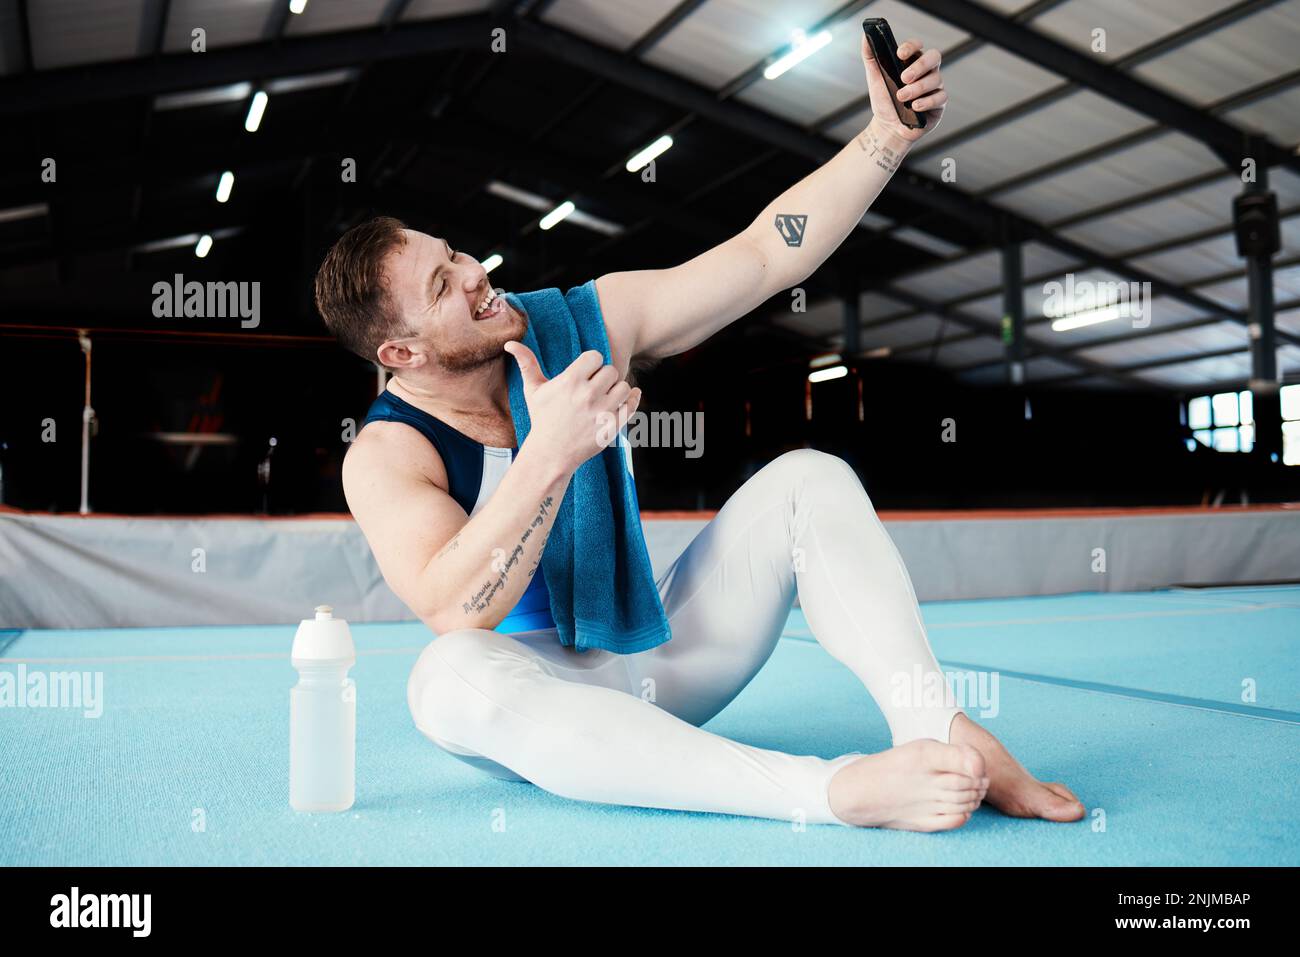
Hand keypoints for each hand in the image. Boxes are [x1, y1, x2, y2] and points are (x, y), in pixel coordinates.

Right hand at [504, 342, 641, 474]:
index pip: (595, 356)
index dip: (592, 363)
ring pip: (624, 386)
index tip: (586, 372)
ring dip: (617, 389)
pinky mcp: (612, 426)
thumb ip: (526, 363)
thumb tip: (510, 343)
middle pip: (611, 370)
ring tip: (605, 396)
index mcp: (570, 382)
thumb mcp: (533, 391)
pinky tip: (627, 397)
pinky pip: (632, 405)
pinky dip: (633, 400)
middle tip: (594, 388)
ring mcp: (602, 411)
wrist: (551, 453)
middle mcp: (588, 395)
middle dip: (603, 377)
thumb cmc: (542, 419)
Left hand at [861, 35, 944, 141]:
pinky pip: (940, 97)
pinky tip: (915, 106)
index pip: (917, 46)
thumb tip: (866, 36)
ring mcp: (934, 86)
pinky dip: (927, 102)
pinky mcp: (939, 103)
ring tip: (901, 97)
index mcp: (912, 61)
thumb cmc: (884, 100)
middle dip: (920, 66)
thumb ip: (871, 57)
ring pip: (935, 79)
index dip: (911, 46)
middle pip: (934, 57)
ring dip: (917, 88)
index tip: (899, 54)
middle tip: (903, 78)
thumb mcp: (874, 78)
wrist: (888, 126)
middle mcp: (927, 71)